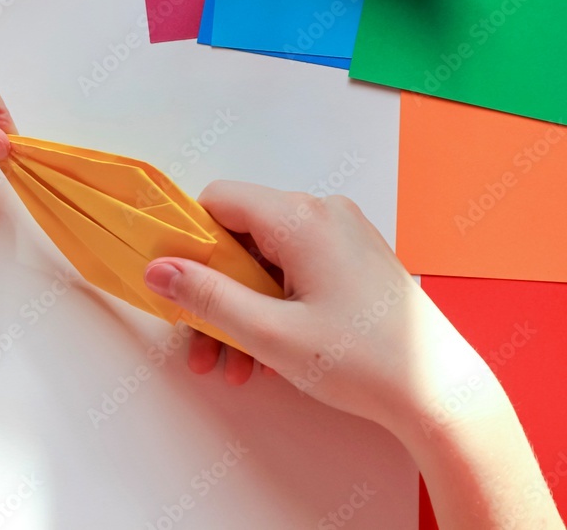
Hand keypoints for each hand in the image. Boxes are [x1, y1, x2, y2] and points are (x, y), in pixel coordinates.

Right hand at [143, 181, 484, 431]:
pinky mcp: (353, 258)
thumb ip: (206, 296)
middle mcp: (323, 213)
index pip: (217, 201)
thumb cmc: (363, 362)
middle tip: (203, 345)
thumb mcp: (269, 334)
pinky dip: (272, 306)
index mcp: (301, 218)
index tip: (176, 286)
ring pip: (264, 260)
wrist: (439, 393)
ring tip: (235, 364)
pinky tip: (267, 354)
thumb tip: (157, 269)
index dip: (188, 240)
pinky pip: (293, 270)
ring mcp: (342, 234)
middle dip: (214, 292)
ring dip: (240, 309)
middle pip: (239, 236)